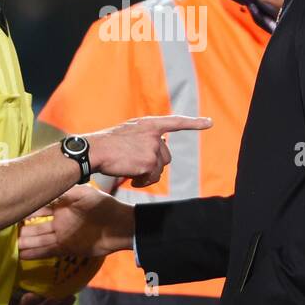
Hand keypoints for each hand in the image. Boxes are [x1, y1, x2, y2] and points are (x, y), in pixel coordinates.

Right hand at [18, 185, 134, 260]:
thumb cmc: (103, 206)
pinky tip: (21, 255)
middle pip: (34, 226)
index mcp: (61, 204)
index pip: (38, 206)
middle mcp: (58, 220)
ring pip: (38, 240)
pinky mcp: (67, 248)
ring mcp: (62, 235)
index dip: (25, 208)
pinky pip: (47, 251)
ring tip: (8, 247)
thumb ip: (63, 191)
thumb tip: (43, 186)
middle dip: (20, 230)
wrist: (120, 226)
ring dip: (24, 243)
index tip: (11, 209)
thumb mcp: (82, 193)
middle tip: (2, 232)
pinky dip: (34, 254)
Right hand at [86, 115, 211, 187]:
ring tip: (131, 172)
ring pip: (159, 170)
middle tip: (136, 167)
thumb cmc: (107, 143)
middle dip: (153, 165)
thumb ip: (147, 136)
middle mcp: (154, 135)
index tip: (209, 123)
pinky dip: (142, 182)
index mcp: (149, 124)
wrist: (94, 151)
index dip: (194, 122)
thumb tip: (163, 146)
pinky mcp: (149, 163)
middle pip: (166, 157)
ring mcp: (153, 148)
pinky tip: (131, 179)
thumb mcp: (130, 132)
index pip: (176, 122)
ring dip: (147, 175)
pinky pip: (152, 179)